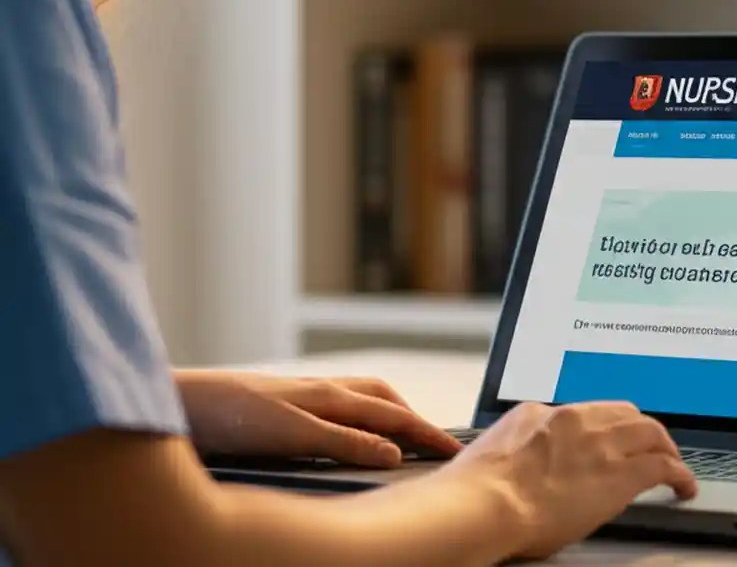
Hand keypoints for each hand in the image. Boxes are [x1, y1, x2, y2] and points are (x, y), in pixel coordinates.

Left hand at [175, 371, 461, 466]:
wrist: (177, 402)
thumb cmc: (229, 415)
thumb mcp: (293, 434)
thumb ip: (344, 441)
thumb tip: (393, 451)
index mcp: (331, 396)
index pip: (394, 416)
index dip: (427, 434)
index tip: (455, 450)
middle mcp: (322, 390)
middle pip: (384, 398)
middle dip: (414, 417)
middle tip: (436, 441)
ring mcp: (302, 393)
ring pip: (361, 397)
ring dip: (388, 412)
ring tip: (401, 432)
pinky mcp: (282, 402)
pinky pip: (338, 403)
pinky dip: (359, 414)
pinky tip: (347, 428)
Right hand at [434, 402, 696, 560]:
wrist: (486, 504)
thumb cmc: (478, 491)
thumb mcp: (495, 451)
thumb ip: (518, 445)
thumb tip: (523, 458)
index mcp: (541, 413)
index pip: (584, 413)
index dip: (602, 429)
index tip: (606, 442)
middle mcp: (576, 419)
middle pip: (623, 413)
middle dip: (638, 429)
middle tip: (648, 447)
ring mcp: (601, 444)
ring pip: (649, 431)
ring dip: (663, 446)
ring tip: (672, 464)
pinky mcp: (621, 473)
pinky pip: (663, 465)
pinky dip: (679, 473)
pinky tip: (683, 485)